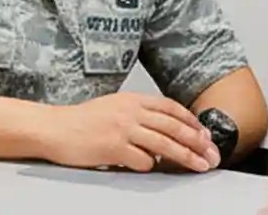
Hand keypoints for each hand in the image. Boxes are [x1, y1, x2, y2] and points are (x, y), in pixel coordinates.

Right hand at [42, 93, 220, 172]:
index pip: (171, 108)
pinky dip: (150, 166)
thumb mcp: (114, 106)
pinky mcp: (113, 148)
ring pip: (164, 143)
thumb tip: (164, 129)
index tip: (205, 134)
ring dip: (186, 156)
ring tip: (199, 165)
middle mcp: (130, 112)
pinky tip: (151, 168)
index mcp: (132, 99)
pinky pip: (142, 160)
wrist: (55, 127)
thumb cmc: (82, 120)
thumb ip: (139, 114)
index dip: (192, 121)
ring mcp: (122, 129)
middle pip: (173, 126)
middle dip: (197, 141)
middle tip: (212, 153)